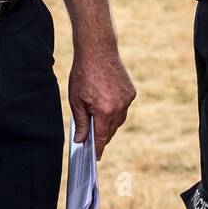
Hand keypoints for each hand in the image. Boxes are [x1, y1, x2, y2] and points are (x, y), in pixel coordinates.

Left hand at [67, 44, 134, 158]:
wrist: (98, 51)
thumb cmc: (83, 74)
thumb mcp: (76, 100)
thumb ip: (80, 122)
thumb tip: (81, 140)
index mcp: (105, 111)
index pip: (102, 137)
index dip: (98, 149)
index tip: (95, 157)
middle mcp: (119, 107)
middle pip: (110, 131)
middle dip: (102, 136)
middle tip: (92, 140)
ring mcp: (127, 100)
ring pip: (118, 121)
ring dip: (109, 124)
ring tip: (97, 122)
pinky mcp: (131, 92)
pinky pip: (123, 108)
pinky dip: (115, 111)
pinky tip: (106, 106)